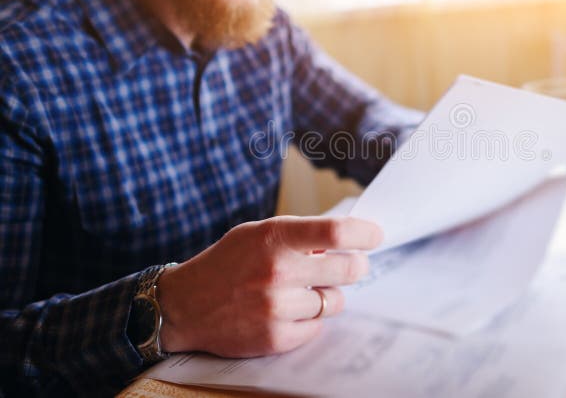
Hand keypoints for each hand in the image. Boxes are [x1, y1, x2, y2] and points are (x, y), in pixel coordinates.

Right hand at [156, 215, 382, 356]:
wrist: (185, 305)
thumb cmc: (227, 263)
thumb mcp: (258, 233)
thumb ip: (298, 235)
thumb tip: (346, 238)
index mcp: (274, 238)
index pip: (336, 233)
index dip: (364, 234)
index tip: (375, 236)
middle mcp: (277, 272)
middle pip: (349, 270)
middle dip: (356, 266)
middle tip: (352, 265)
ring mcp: (277, 308)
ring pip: (335, 301)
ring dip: (328, 295)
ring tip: (304, 290)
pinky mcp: (276, 337)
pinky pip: (318, 326)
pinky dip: (311, 318)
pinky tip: (289, 310)